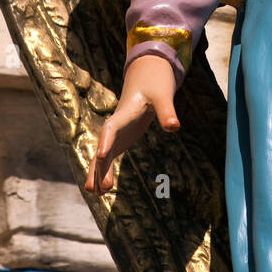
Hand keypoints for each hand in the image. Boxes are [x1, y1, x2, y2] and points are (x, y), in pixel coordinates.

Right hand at [84, 53, 181, 194]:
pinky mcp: (121, 139)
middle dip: (99, 167)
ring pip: (102, 156)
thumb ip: (167, 111)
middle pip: (102, 148)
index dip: (106, 141)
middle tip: (99, 189)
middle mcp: (115, 126)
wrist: (147, 76)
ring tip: (96, 194)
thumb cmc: (155, 85)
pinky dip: (106, 172)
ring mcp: (116, 134)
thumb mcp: (163, 96)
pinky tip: (104, 189)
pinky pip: (110, 158)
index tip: (102, 156)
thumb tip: (174, 127)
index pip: (111, 129)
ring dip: (98, 174)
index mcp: (123, 114)